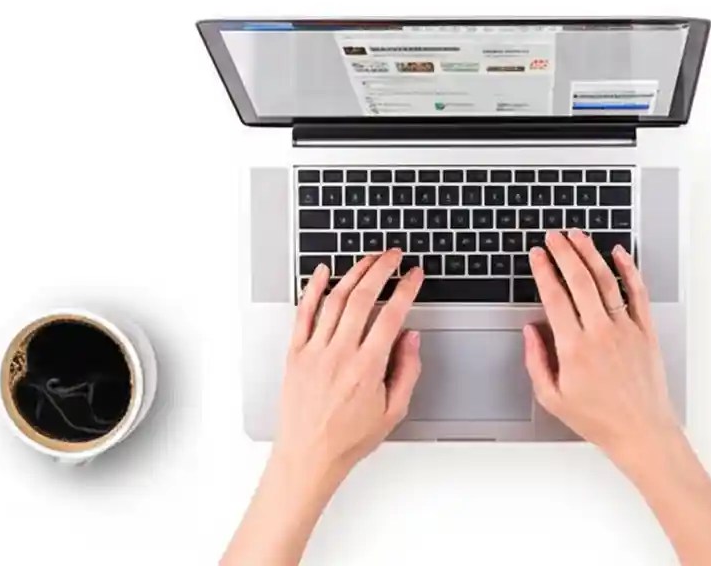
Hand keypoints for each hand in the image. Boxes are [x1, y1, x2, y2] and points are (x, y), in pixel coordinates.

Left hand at [273, 249, 423, 480]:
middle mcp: (339, 354)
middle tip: (393, 255)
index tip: (415, 275)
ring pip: (335, 299)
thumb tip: (411, 337)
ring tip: (368, 259)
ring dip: (354, 273)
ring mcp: (314, 351)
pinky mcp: (295, 354)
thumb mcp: (394, 411)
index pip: (391, 315)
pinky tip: (323, 272)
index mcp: (367, 368)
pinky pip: (303, 313)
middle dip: (381, 269)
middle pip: (363, 297)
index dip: (406, 289)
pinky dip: (313, 289)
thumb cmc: (349, 439)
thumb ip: (407, 370)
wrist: (308, 456)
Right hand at [522, 229, 679, 465]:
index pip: (554, 297)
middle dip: (563, 252)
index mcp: (574, 348)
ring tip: (578, 237)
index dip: (543, 270)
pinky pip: (637, 292)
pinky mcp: (645, 331)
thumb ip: (535, 361)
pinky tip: (619, 253)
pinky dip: (628, 269)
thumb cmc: (599, 419)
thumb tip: (530, 331)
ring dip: (590, 253)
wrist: (641, 431)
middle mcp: (600, 333)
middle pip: (579, 280)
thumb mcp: (552, 398)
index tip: (536, 255)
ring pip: (606, 280)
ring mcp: (626, 329)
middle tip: (553, 237)